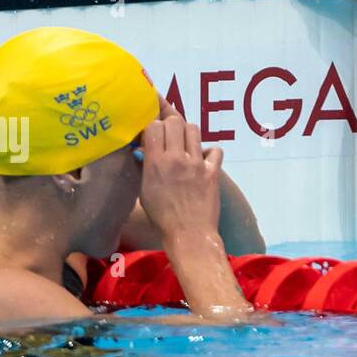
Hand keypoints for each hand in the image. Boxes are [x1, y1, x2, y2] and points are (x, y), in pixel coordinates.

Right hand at [137, 107, 224, 246]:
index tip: (151, 129)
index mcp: (156, 163)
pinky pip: (214, 150)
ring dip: (188, 133)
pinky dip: (209, 152)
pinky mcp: (213, 172)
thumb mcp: (144, 190)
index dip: (152, 124)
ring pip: (194, 130)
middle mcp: (176, 159)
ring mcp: (196, 164)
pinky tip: (202, 160)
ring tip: (184, 144)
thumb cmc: (162, 217)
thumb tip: (142, 149)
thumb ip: (145, 166)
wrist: (189, 234)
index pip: (154, 125)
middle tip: (168, 132)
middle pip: (175, 121)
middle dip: (170, 122)